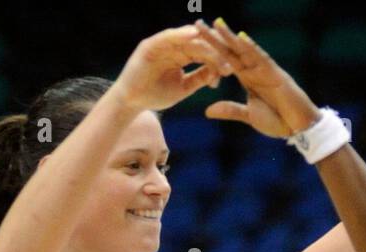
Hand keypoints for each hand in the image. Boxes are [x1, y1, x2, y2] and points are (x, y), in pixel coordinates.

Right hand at [110, 24, 233, 111]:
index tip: (233, 69)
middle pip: (199, 44)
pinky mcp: (151, 44)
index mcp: (183, 56)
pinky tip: (193, 34)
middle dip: (215, 52)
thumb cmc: (155, 95)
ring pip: (187, 39)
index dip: (219, 60)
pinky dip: (180, 34)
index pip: (204, 53)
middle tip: (229, 62)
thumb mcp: (184, 88)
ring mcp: (163, 44)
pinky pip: (168, 36)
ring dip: (202, 42)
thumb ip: (200, 78)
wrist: (131, 103)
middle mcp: (174, 47)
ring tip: (217, 47)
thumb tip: (220, 72)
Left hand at [198, 18, 320, 136]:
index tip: (195, 40)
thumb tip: (207, 111)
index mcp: (248, 78)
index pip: (226, 59)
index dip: (212, 50)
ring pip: (244, 50)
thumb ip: (230, 110)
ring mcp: (265, 70)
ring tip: (216, 24)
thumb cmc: (278, 120)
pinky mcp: (275, 74)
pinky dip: (251, 49)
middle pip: (231, 50)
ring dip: (230, 37)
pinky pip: (261, 59)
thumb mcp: (248, 115)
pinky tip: (240, 38)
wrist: (298, 128)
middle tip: (198, 23)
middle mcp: (254, 70)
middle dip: (215, 37)